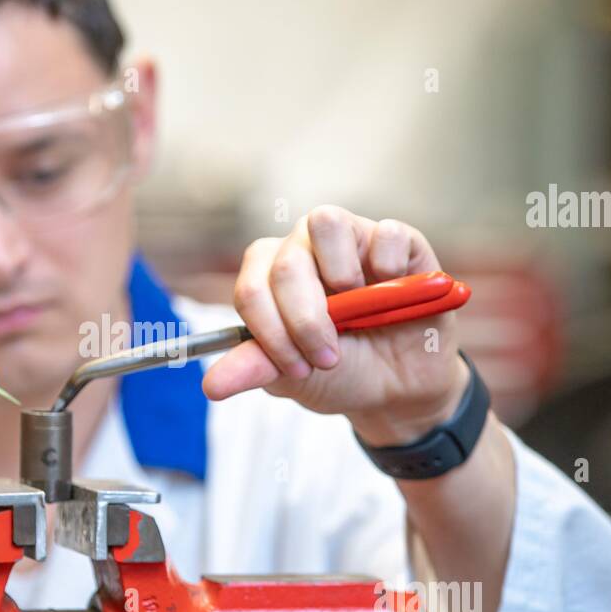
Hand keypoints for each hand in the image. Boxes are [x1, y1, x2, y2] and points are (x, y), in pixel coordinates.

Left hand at [202, 206, 469, 446]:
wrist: (399, 390)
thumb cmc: (341, 373)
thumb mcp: (295, 378)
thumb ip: (255, 369)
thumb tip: (211, 385)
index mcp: (269, 277)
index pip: (251, 289)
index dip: (270, 332)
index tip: (297, 368)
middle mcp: (305, 248)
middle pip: (286, 262)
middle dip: (305, 321)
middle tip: (329, 357)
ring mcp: (351, 239)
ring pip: (325, 221)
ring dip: (339, 274)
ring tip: (359, 309)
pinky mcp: (399, 242)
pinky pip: (386, 233)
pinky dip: (388, 266)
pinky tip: (394, 293)